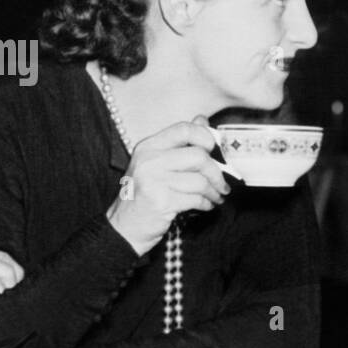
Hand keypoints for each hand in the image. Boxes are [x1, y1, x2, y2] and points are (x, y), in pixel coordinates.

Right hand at [107, 116, 232, 254]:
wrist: (125, 227)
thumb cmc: (145, 194)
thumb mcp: (156, 163)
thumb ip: (180, 142)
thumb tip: (202, 120)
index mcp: (148, 146)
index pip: (184, 129)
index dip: (205, 137)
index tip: (214, 150)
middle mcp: (149, 160)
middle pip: (198, 156)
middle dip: (216, 172)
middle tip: (222, 184)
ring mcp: (154, 181)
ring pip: (200, 180)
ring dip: (214, 191)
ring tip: (216, 196)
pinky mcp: (161, 201)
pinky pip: (196, 199)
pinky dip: (206, 203)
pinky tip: (206, 205)